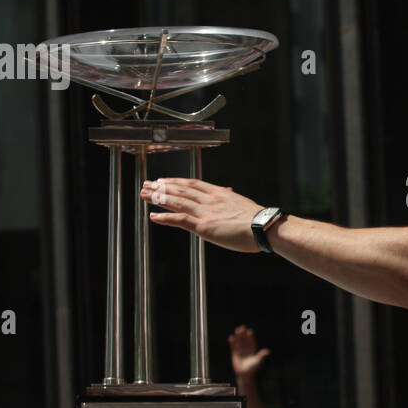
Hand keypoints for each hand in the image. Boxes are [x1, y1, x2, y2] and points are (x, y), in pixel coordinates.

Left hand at [140, 178, 263, 252]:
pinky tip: (153, 216)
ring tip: (144, 195)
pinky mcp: (203, 226)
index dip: (177, 181)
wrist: (263, 227)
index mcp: (219, 193)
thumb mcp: (242, 204)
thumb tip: (228, 192)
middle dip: (161, 186)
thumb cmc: (257, 220)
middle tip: (147, 184)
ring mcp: (205, 212)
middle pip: (181, 190)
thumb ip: (230, 198)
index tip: (165, 180)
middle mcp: (209, 199)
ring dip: (158, 198)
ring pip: (177, 201)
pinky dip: (164, 218)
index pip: (193, 184)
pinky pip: (179, 220)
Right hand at [228, 325, 270, 378]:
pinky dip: (232, 342)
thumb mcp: (258, 361)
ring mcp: (241, 350)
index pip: (251, 341)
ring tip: (237, 330)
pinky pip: (233, 346)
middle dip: (243, 334)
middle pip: (245, 339)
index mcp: (253, 349)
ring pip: (239, 341)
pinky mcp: (235, 353)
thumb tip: (268, 351)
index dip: (250, 336)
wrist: (245, 375)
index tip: (249, 331)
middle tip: (242, 327)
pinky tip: (231, 337)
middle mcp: (247, 348)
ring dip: (238, 336)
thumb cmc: (253, 368)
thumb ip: (262, 356)